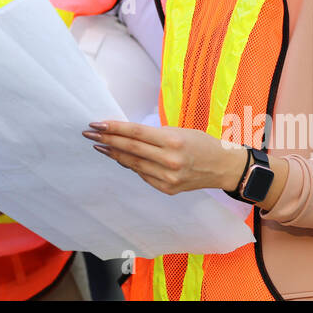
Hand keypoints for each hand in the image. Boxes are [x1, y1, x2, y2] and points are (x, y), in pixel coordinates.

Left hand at [82, 121, 246, 195]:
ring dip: (114, 154)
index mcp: (173, 141)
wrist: (223, 166)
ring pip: (133, 164)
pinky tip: (120, 158)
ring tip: (99, 145)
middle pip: (130, 149)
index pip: (135, 133)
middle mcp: (170, 160)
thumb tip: (124, 135)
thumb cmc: (200, 143)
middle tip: (89, 134)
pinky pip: (143, 175)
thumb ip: (153, 135)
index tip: (96, 123)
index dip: (113, 128)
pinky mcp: (168, 189)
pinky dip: (131, 165)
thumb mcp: (179, 131)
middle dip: (106, 140)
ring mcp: (168, 177)